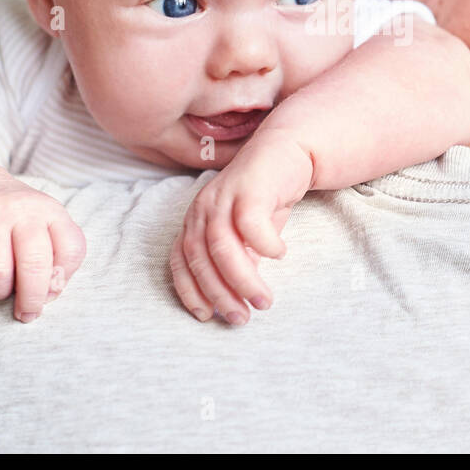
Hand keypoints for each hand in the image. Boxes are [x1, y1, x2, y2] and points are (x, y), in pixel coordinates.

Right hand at [0, 173, 86, 321]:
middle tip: (27, 313)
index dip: (62, 280)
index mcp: (52, 211)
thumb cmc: (17, 222)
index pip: (72, 249)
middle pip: (35, 265)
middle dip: (32, 299)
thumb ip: (58, 260)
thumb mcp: (47, 229)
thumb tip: (47, 297)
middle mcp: (23, 209)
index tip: (50, 292)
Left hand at [170, 128, 313, 325]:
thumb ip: (237, 259)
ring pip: (222, 246)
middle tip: (241, 318)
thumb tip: (236, 294)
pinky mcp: (250, 187)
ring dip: (242, 279)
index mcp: (196, 219)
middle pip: (200, 257)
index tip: (206, 316)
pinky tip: (279, 254)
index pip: (181, 260)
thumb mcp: (246, 235)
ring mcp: (224, 196)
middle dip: (218, 293)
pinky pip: (250, 224)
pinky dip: (264, 245)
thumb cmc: (266, 197)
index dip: (189, 290)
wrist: (289, 151)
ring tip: (263, 300)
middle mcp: (203, 207)